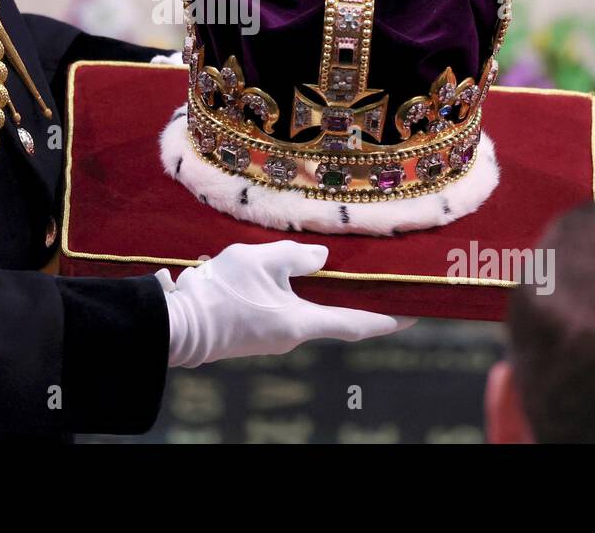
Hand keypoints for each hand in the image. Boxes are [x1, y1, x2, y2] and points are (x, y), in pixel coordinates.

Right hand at [158, 240, 415, 367]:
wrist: (179, 325)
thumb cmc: (223, 292)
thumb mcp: (262, 260)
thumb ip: (296, 256)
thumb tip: (322, 259)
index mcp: (302, 322)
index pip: (356, 323)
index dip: (388, 318)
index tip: (416, 314)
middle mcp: (293, 336)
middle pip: (332, 316)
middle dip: (352, 298)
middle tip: (373, 277)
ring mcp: (273, 338)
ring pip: (305, 311)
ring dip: (317, 293)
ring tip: (331, 267)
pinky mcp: (254, 334)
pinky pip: (284, 311)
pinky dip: (294, 295)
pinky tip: (287, 276)